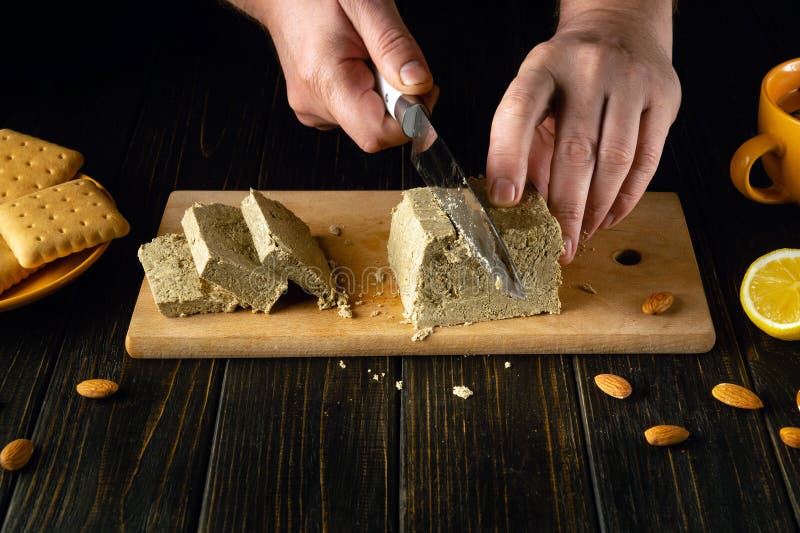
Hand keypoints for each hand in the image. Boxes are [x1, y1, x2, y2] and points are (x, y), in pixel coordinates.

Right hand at [229, 0, 437, 152]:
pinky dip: (369, 92)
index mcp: (325, 81)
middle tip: (391, 60)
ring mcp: (312, 110)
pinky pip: (356, 113)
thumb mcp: (366, 4)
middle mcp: (314, 104)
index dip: (410, 118)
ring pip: (369, 121)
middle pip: (377, 129)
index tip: (422, 89)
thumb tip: (419, 84)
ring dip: (383, 93)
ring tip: (367, 55)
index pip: (377, 134)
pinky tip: (357, 64)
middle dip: (398, 100)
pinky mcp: (316, 109)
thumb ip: (394, 45)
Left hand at [485, 3, 680, 263]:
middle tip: (557, 245)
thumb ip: (523, 143)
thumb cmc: (566, 77)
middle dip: (565, 208)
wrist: (620, 28)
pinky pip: (647, 160)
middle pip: (576, 150)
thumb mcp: (534, 95)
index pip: (519, 113)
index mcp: (542, 67)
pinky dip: (627, 197)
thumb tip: (516, 207)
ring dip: (597, 208)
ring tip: (581, 236)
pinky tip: (609, 217)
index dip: (509, 159)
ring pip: (615, 160)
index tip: (504, 201)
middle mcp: (588, 69)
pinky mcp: (664, 97)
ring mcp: (631, 81)